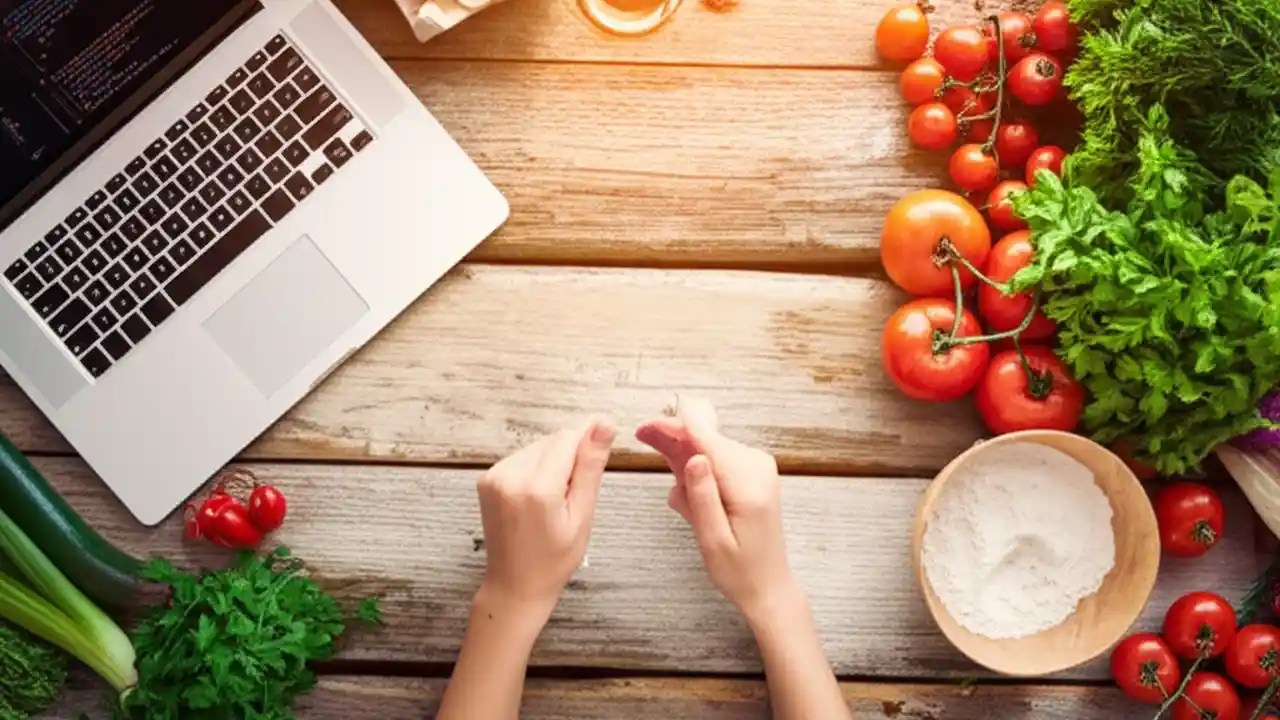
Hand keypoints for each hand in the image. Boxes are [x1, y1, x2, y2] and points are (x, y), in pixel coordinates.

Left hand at [476, 418, 615, 623]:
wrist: (514, 585)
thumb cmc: (553, 560)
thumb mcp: (582, 516)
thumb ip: (591, 467)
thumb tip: (604, 425)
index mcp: (537, 489)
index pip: (567, 438)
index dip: (589, 434)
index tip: (606, 435)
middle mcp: (510, 477)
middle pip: (553, 440)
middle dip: (572, 454)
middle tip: (578, 491)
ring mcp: (494, 476)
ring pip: (539, 447)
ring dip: (555, 461)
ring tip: (558, 499)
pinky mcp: (488, 478)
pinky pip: (523, 457)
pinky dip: (538, 468)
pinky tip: (541, 496)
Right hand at [637, 398, 797, 619]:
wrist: (768, 585)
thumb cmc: (740, 571)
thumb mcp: (713, 540)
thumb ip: (703, 496)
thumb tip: (695, 456)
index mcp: (749, 487)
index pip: (708, 442)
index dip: (674, 428)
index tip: (647, 426)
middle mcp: (758, 469)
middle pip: (706, 439)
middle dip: (674, 441)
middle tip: (644, 437)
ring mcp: (758, 468)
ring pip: (709, 447)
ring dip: (684, 458)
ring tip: (678, 494)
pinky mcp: (752, 472)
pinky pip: (717, 459)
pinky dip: (697, 470)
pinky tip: (689, 491)